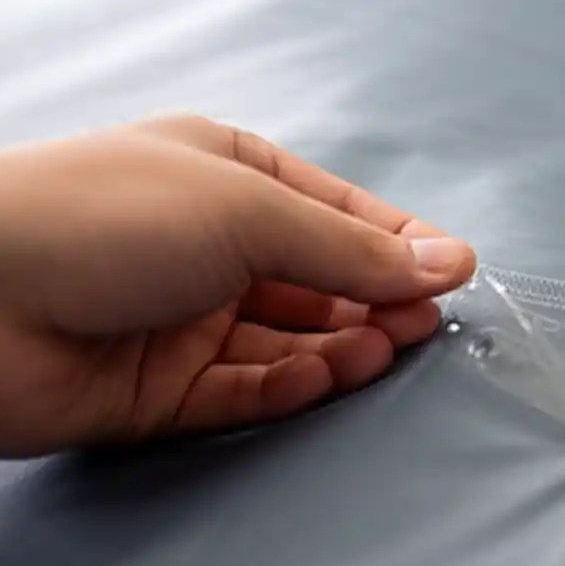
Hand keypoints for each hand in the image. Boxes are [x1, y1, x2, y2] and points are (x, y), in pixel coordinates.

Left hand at [0, 116, 475, 456]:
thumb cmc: (107, 216)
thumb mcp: (248, 209)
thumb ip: (350, 249)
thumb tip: (448, 261)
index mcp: (227, 176)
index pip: (334, 212)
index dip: (398, 241)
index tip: (457, 270)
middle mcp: (210, 245)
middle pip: (319, 280)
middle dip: (377, 298)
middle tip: (429, 320)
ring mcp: (186, 318)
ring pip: (290, 340)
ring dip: (345, 344)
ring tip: (392, 346)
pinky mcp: (163, 389)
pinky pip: (246, 389)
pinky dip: (294, 386)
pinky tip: (333, 376)